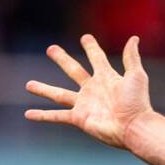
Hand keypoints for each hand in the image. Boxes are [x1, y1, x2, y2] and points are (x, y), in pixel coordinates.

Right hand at [25, 34, 153, 150]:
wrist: (132, 126)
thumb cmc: (137, 102)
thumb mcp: (136, 75)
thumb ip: (131, 57)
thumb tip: (134, 38)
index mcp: (106, 77)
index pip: (96, 58)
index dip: (91, 47)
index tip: (85, 37)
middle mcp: (92, 89)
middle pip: (73, 71)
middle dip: (62, 59)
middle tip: (50, 49)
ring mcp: (84, 104)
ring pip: (58, 94)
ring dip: (43, 89)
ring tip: (28, 84)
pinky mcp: (78, 118)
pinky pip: (56, 116)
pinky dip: (42, 115)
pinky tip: (28, 114)